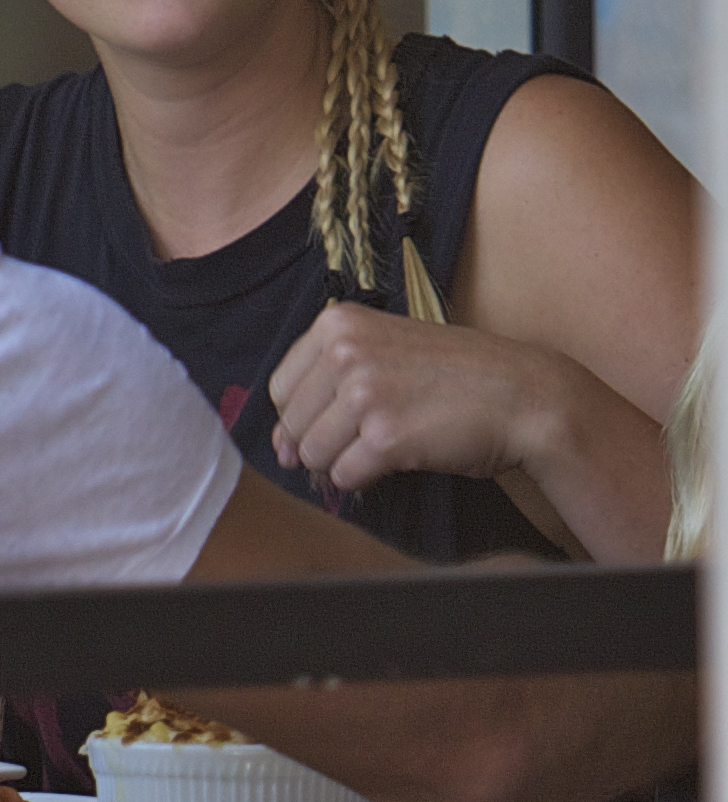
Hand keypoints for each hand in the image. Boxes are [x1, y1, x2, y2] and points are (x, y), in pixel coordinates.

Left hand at [269, 302, 565, 491]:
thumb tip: (280, 447)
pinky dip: (368, 478)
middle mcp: (345, 352)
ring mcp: (364, 393)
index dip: (301, 416)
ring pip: (314, 454)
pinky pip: (345, 475)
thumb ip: (327, 383)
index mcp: (338, 323)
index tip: (334, 422)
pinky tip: (402, 456)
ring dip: (346, 461)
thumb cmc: (455, 376)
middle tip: (370, 436)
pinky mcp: (386, 436)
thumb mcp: (384, 351)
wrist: (522, 394)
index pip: (280, 388)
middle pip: (292, 424)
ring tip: (388, 443)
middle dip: (322, 443)